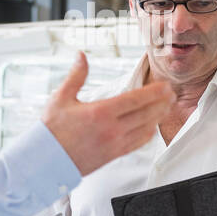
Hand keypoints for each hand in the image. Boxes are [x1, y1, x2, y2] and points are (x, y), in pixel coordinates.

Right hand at [41, 53, 173, 175]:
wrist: (45, 160)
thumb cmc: (51, 130)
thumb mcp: (61, 98)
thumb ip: (76, 76)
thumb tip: (81, 55)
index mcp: (100, 112)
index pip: (135, 99)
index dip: (154, 92)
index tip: (165, 86)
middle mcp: (111, 129)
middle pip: (146, 114)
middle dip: (162, 103)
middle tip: (172, 94)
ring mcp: (114, 144)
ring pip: (145, 129)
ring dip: (158, 117)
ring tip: (166, 108)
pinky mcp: (113, 156)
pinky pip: (138, 144)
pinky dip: (148, 134)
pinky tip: (152, 127)